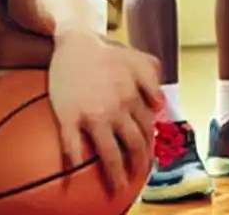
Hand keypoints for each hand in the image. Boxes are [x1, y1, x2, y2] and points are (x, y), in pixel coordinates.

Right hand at [48, 30, 162, 193]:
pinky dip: (75, 162)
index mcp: (134, 97)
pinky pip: (71, 145)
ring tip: (116, 188)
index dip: (150, 145)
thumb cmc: (109, 51)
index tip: (147, 158)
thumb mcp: (140, 59)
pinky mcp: (68, 115)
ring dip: (115, 173)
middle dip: (139, 165)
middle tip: (137, 178)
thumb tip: (160, 106)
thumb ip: (154, 80)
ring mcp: (92, 114)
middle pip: (134, 144)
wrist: (76, 41)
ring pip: (108, 151)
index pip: (148, 128)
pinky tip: (73, 176)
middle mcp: (117, 109)